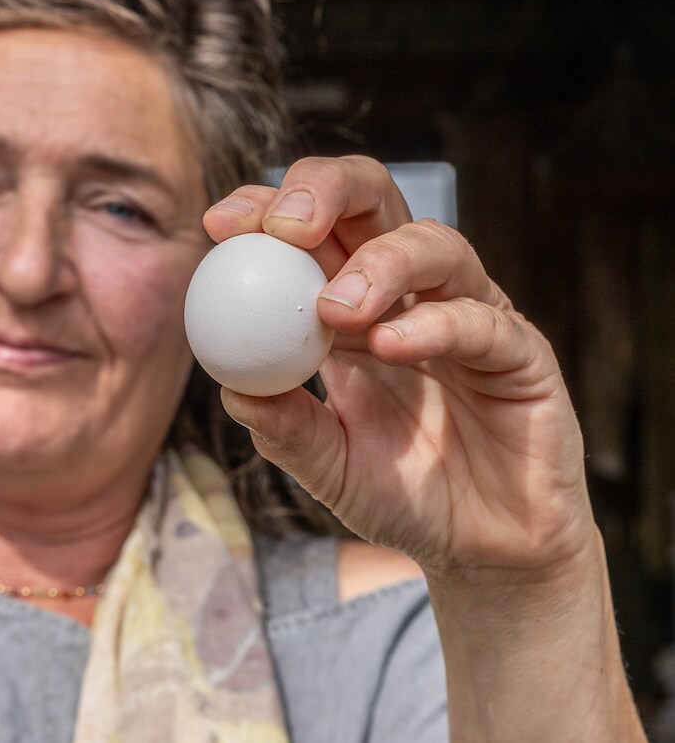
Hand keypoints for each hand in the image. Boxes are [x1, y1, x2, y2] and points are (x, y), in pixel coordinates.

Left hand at [204, 155, 593, 583]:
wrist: (479, 553)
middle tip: (284, 227)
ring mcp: (471, 314)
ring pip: (435, 245)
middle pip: (375, 199)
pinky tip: (391, 343)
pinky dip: (436, 325)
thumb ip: (285, 429)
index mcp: (350, 304)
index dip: (266, 209)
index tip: (220, 225)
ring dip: (379, 263)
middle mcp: (411, 293)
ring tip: (333, 307)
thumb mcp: (327, 464)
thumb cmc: (399, 493)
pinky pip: (485, 322)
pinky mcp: (523, 355)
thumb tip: (231, 388)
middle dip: (326, 189)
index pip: (312, 228)